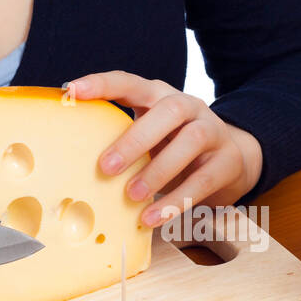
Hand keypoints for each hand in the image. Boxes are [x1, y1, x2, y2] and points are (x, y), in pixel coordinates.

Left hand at [66, 71, 262, 227]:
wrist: (231, 158)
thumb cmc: (171, 145)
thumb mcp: (147, 134)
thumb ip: (118, 138)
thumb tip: (69, 164)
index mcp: (158, 95)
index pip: (129, 82)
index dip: (101, 84)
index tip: (72, 91)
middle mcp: (188, 106)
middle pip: (168, 110)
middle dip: (136, 138)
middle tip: (106, 167)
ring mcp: (212, 131)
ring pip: (190, 142)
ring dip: (158, 170)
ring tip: (131, 196)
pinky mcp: (227, 161)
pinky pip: (203, 180)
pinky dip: (176, 201)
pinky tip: (152, 218)